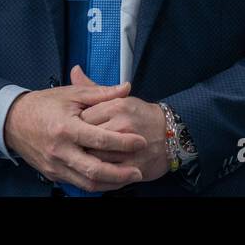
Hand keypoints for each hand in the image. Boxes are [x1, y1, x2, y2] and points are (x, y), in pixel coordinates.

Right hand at [3, 68, 147, 191]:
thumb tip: (126, 88)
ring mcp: (55, 165)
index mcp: (66, 128)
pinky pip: (77, 184)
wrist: (12, 121)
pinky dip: (95, 184)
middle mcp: (60, 150)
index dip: (123, 142)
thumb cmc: (42, 105)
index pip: (100, 139)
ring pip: (87, 183)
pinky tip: (109, 179)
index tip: (140, 142)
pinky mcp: (53, 174)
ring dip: (110, 183)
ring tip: (127, 178)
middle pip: (94, 170)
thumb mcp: (71, 94)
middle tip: (137, 171)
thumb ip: (101, 93)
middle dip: (120, 174)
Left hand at [73, 67, 169, 183]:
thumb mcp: (119, 99)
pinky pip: (109, 173)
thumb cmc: (142, 116)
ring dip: (88, 160)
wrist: (170, 134)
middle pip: (87, 139)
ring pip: (96, 158)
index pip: (83, 118)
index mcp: (116, 107)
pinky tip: (97, 170)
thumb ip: (94, 89)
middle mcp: (122, 125)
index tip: (76, 129)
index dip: (76, 125)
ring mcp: (128, 147)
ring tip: (85, 158)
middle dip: (80, 144)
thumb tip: (75, 72)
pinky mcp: (133, 165)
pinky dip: (100, 173)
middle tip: (77, 145)